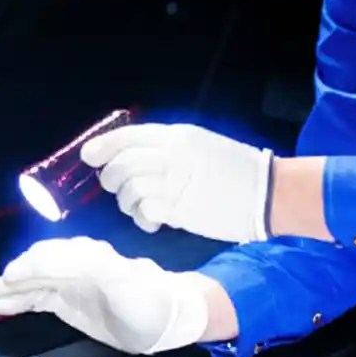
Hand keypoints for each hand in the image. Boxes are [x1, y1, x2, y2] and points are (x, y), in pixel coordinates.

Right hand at [0, 237, 215, 354]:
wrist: (164, 319)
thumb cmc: (146, 298)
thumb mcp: (124, 281)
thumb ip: (92, 266)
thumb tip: (55, 260)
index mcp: (86, 256)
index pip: (51, 257)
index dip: (30, 266)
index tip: (12, 279)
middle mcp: (73, 265)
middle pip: (37, 266)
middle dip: (15, 276)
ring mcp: (68, 283)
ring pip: (33, 283)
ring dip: (12, 289)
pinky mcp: (65, 301)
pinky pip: (37, 298)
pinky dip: (20, 302)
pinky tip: (3, 307)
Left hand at [80, 123, 273, 242]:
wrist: (267, 193)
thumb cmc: (235, 169)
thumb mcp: (200, 144)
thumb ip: (166, 148)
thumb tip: (127, 156)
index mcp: (178, 136)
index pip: (128, 136)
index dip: (103, 146)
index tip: (88, 156)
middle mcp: (173, 156)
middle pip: (122, 165)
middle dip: (110, 178)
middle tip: (113, 187)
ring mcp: (175, 184)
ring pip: (129, 191)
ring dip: (126, 202)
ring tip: (138, 206)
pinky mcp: (179, 211)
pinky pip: (145, 213)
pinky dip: (142, 219)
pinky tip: (153, 220)